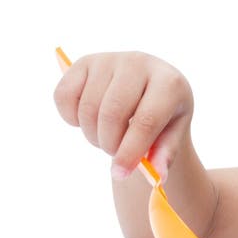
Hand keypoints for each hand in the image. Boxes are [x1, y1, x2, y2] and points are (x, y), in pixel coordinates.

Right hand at [53, 51, 193, 182]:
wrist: (152, 84)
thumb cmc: (165, 113)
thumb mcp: (173, 133)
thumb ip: (165, 155)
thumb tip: (157, 178)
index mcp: (169, 82)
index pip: (145, 120)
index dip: (130, 151)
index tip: (120, 174)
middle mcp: (139, 63)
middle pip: (111, 114)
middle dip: (109, 144)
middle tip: (115, 151)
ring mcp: (109, 59)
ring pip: (87, 108)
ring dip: (93, 134)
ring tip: (108, 135)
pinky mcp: (84, 62)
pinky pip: (63, 96)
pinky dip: (71, 117)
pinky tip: (89, 119)